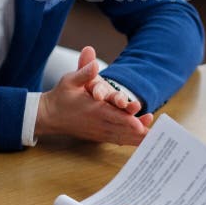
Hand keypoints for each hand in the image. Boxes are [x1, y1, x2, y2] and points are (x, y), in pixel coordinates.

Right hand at [35, 51, 152, 144]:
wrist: (49, 116)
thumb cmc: (61, 96)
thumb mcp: (70, 80)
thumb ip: (84, 72)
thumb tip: (95, 63)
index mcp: (93, 110)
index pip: (113, 116)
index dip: (127, 121)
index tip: (140, 124)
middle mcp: (98, 123)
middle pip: (122, 129)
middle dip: (139, 132)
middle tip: (156, 134)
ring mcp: (99, 132)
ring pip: (122, 137)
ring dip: (137, 138)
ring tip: (154, 138)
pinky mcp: (99, 136)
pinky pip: (117, 139)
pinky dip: (129, 141)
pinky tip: (142, 142)